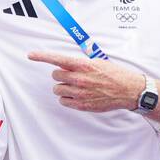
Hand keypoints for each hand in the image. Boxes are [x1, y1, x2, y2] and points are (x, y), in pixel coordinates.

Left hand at [29, 50, 147, 112]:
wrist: (129, 90)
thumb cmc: (114, 74)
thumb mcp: (97, 63)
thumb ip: (80, 64)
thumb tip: (65, 65)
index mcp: (83, 65)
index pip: (57, 59)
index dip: (42, 56)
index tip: (30, 55)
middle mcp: (79, 79)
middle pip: (55, 76)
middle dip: (61, 75)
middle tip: (72, 76)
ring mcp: (80, 93)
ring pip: (57, 89)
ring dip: (63, 87)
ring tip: (77, 87)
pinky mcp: (82, 105)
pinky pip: (63, 101)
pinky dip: (67, 98)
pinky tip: (78, 95)